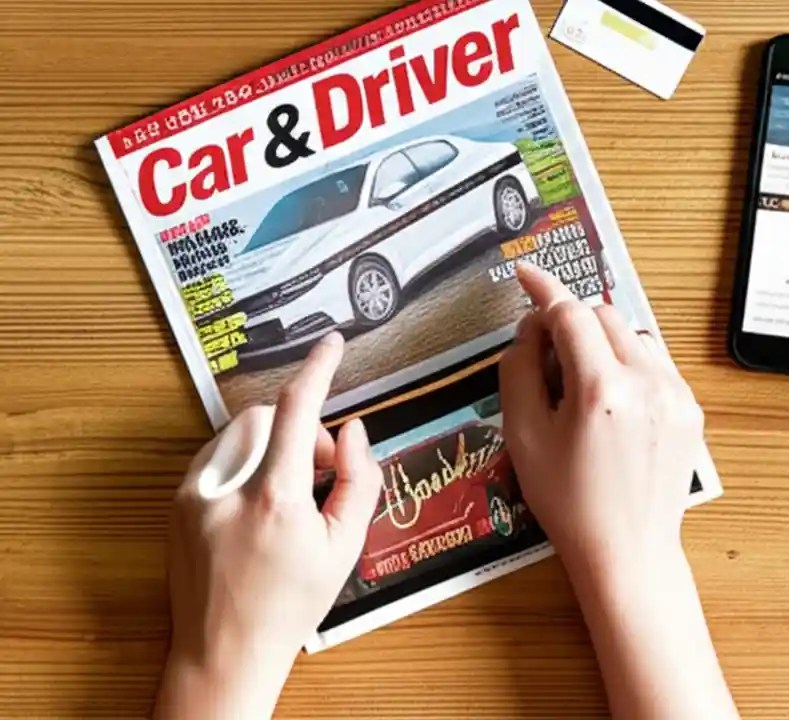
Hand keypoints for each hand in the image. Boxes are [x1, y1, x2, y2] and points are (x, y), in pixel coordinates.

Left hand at [154, 333, 382, 719]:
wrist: (225, 649)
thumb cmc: (291, 604)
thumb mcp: (346, 546)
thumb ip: (360, 480)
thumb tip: (353, 431)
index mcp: (276, 499)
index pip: (297, 410)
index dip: (318, 369)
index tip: (332, 344)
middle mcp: (227, 488)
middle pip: (267, 416)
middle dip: (300, 429)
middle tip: (321, 470)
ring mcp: (194, 494)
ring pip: (240, 432)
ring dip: (272, 444)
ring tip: (289, 491)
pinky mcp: (177, 502)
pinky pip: (216, 455)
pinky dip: (245, 462)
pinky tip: (258, 503)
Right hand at [499, 263, 703, 572]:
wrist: (627, 550)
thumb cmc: (569, 502)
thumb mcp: (523, 436)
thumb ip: (520, 370)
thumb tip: (531, 330)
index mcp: (600, 389)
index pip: (569, 313)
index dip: (544, 290)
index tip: (526, 274)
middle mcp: (646, 383)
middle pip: (603, 317)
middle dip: (570, 325)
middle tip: (546, 361)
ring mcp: (675, 395)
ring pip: (632, 335)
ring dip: (603, 344)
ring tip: (581, 390)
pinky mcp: (691, 409)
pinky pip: (655, 363)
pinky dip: (630, 366)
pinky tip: (612, 405)